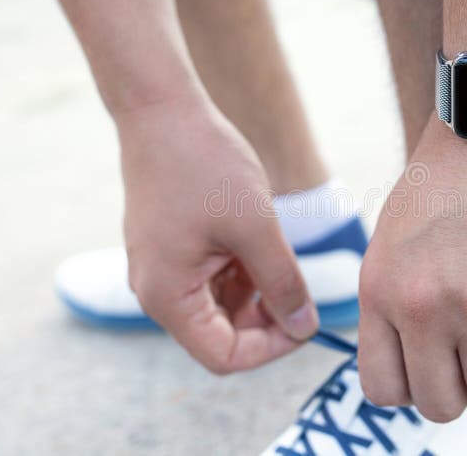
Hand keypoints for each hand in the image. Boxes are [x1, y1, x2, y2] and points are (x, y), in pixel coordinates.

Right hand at [114, 92, 317, 372]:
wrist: (163, 109)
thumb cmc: (205, 163)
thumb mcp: (256, 228)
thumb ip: (283, 284)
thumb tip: (304, 328)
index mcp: (168, 296)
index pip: (224, 356)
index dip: (272, 349)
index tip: (307, 322)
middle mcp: (159, 291)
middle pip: (223, 334)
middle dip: (268, 319)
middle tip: (302, 289)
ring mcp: (164, 269)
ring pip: (222, 306)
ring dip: (258, 291)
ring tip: (276, 250)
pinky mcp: (174, 250)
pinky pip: (214, 279)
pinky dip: (244, 270)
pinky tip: (258, 239)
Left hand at [358, 116, 466, 421]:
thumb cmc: (452, 170)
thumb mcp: (398, 234)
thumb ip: (400, 299)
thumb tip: (424, 360)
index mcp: (382, 288)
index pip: (383, 389)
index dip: (415, 384)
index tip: (438, 362)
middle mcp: (424, 304)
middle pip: (442, 405)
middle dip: (465, 384)